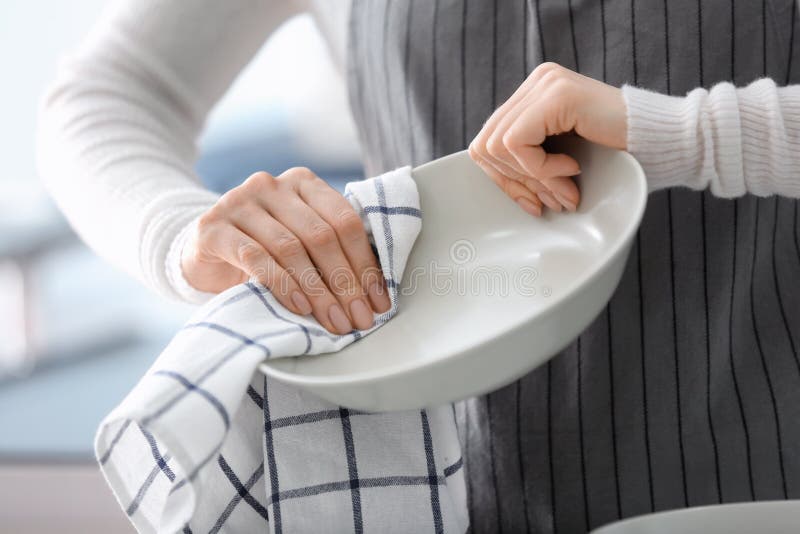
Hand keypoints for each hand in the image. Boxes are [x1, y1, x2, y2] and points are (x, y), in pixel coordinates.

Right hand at [181, 167, 390, 333]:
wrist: (203, 252)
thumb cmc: (263, 249)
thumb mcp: (300, 240)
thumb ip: (330, 249)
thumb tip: (375, 293)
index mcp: (303, 183)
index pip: (345, 221)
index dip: (366, 264)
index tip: (379, 302)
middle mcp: (272, 185)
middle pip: (321, 236)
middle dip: (346, 283)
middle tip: (359, 319)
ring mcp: (240, 202)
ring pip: (291, 248)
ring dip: (319, 291)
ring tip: (334, 321)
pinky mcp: (213, 228)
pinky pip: (256, 258)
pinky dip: (284, 285)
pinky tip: (301, 308)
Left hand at [469, 62, 626, 214]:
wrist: (665, 140)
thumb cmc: (616, 155)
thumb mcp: (559, 157)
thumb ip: (527, 160)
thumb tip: (497, 180)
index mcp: (532, 95)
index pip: (485, 141)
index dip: (503, 179)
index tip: (533, 200)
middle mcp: (535, 83)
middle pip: (486, 145)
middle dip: (516, 184)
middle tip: (553, 200)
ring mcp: (545, 84)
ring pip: (498, 146)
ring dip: (534, 179)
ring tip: (568, 188)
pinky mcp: (556, 95)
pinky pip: (518, 144)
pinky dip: (542, 169)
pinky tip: (573, 169)